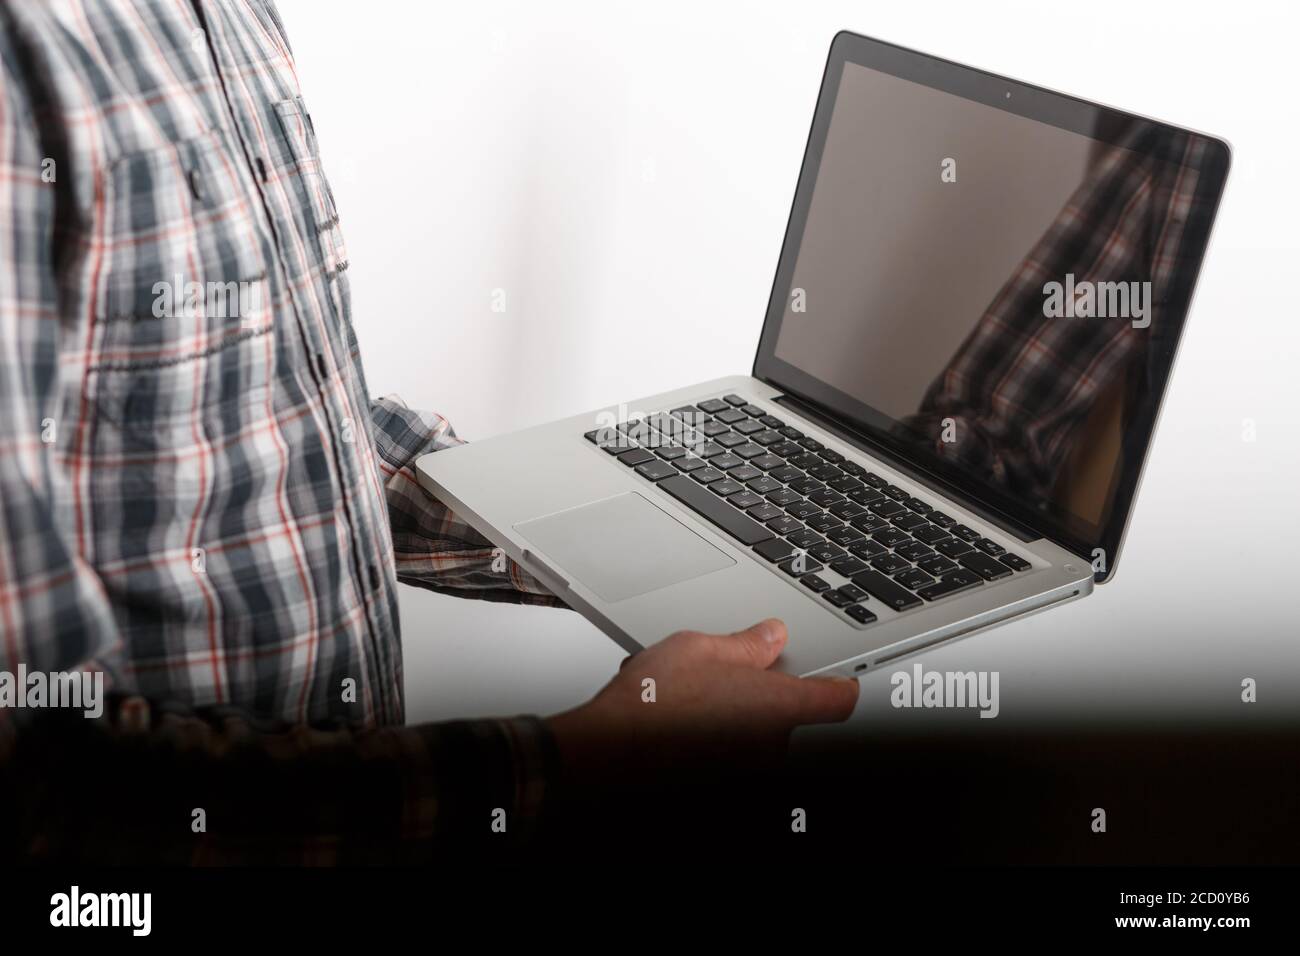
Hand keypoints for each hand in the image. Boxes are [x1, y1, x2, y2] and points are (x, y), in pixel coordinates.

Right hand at [547, 619, 857, 782]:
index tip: (837, 673)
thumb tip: (771, 637)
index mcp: (779, 705)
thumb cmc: (650, 706)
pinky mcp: (724, 780)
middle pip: (790, 714)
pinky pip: (729, 753)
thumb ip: (746, 643)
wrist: (607, 755)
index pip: (841, 698)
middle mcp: (772, 745)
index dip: (842, 681)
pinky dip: (713, 739)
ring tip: (688, 700)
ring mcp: (749, 768)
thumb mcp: (698, 648)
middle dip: (762, 693)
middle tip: (723, 676)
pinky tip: (679, 725)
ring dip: (733, 717)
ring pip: (755, 735)